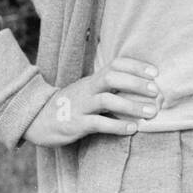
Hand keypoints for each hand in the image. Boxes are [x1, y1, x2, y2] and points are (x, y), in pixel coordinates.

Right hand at [23, 57, 160, 147]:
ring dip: (131, 106)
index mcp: (93, 79)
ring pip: (106, 100)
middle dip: (135, 83)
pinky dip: (117, 126)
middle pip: (111, 77)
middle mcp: (87, 89)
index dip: (135, 65)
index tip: (155, 72)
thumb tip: (144, 89)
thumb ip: (111, 88)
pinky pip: (97, 123)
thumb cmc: (73, 105)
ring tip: (151, 113)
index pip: (115, 64)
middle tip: (156, 92)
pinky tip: (133, 129)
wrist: (37, 120)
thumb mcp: (90, 91)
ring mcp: (80, 106)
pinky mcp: (74, 124)